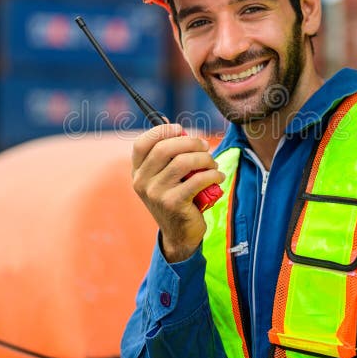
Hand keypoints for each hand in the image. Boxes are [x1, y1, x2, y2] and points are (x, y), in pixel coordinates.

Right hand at [132, 124, 224, 262]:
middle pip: (165, 148)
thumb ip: (166, 154)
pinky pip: (197, 179)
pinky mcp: (173, 203)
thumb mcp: (164, 177)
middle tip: (205, 146)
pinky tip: (218, 176)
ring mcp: (156, 193)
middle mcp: (142, 182)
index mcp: (138, 172)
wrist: (180, 234)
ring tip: (213, 164)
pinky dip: (213, 174)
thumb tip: (168, 123)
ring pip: (184, 162)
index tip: (180, 129)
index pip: (141, 144)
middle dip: (190, 142)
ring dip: (205, 158)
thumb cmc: (176, 198)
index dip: (161, 131)